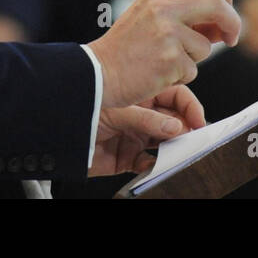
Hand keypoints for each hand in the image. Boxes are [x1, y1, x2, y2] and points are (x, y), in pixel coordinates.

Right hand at [87, 0, 240, 108]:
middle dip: (233, 22)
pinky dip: (180, 76)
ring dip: (193, 59)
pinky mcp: (170, 60)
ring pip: (205, 46)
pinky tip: (157, 74)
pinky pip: (192, 70)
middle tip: (232, 38)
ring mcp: (168, 34)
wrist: (98, 73)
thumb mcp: (148, 17)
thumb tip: (223, 24)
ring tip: (164, 62)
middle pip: (218, 5)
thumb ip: (182, 14)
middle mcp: (164, 9)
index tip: (226, 11)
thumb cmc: (125, 48)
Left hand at [89, 85, 204, 176]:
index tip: (199, 120)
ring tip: (175, 150)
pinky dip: (152, 165)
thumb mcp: (119, 110)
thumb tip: (176, 126)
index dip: (189, 108)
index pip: (175, 96)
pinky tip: (152, 162)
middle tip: (192, 137)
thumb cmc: (82, 106)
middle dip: (184, 130)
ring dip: (171, 148)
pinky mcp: (126, 157)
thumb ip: (148, 120)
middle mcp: (141, 113)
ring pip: (164, 143)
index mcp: (141, 93)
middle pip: (173, 121)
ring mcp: (135, 135)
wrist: (57, 128)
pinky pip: (147, 163)